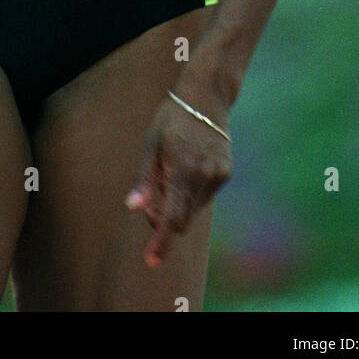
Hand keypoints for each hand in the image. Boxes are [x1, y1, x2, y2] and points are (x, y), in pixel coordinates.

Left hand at [125, 84, 231, 266]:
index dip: (161, 241)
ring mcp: (217, 176)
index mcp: (182, 170)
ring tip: (168, 174)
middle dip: (165, 220)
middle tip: (150, 202)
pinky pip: (204, 196)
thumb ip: (145, 180)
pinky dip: (191, 192)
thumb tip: (133, 208)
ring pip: (194, 209)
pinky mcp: (225, 173)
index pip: (172, 218)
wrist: (205, 98)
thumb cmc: (171, 119)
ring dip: (178, 204)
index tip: (151, 260)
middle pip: (183, 219)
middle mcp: (203, 176)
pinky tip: (185, 167)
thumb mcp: (151, 145)